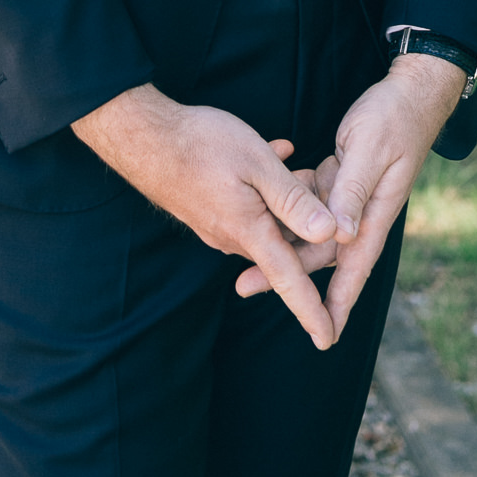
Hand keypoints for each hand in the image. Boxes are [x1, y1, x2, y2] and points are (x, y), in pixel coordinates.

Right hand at [72, 85, 341, 348]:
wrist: (145, 137)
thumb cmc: (202, 144)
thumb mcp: (257, 163)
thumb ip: (293, 200)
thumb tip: (331, 233)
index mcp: (249, 232)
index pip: (288, 281)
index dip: (311, 311)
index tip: (329, 339)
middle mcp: (232, 239)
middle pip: (282, 246)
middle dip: (307, 224)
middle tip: (320, 181)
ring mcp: (217, 227)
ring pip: (267, 222)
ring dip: (287, 199)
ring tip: (298, 164)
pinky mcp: (207, 212)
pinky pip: (249, 207)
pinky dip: (267, 186)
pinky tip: (275, 152)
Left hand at [236, 53, 464, 342]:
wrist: (409, 92)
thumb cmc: (393, 120)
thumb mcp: (370, 152)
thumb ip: (353, 193)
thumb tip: (342, 236)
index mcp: (374, 215)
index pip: (353, 269)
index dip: (337, 303)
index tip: (322, 335)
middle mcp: (360, 213)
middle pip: (320, 252)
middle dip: (286, 272)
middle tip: (244, 285)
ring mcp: (348, 196)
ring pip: (309, 227)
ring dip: (279, 236)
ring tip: (240, 249)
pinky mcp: (339, 177)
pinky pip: (308, 198)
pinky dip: (287, 199)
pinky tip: (261, 194)